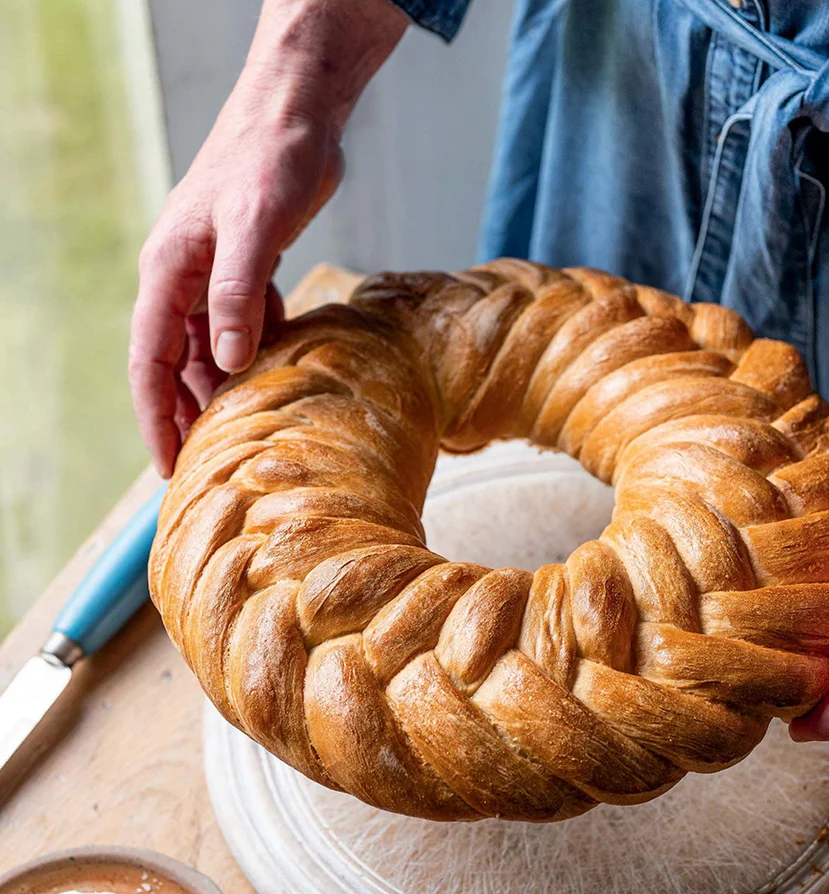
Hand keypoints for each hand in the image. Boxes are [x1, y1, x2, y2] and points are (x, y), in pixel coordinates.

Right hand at [129, 0, 407, 476]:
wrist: (298, 114)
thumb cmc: (268, 161)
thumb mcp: (252, 229)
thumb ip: (236, 295)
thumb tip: (230, 362)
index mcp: (168, 273)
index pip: (150, 363)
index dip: (158, 417)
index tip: (169, 466)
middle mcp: (184, 279)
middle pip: (180, 363)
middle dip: (193, 412)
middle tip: (214, 465)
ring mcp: (216, 273)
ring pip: (215, 347)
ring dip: (229, 386)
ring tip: (249, 433)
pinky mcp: (249, 266)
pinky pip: (247, 323)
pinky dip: (259, 351)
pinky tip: (279, 376)